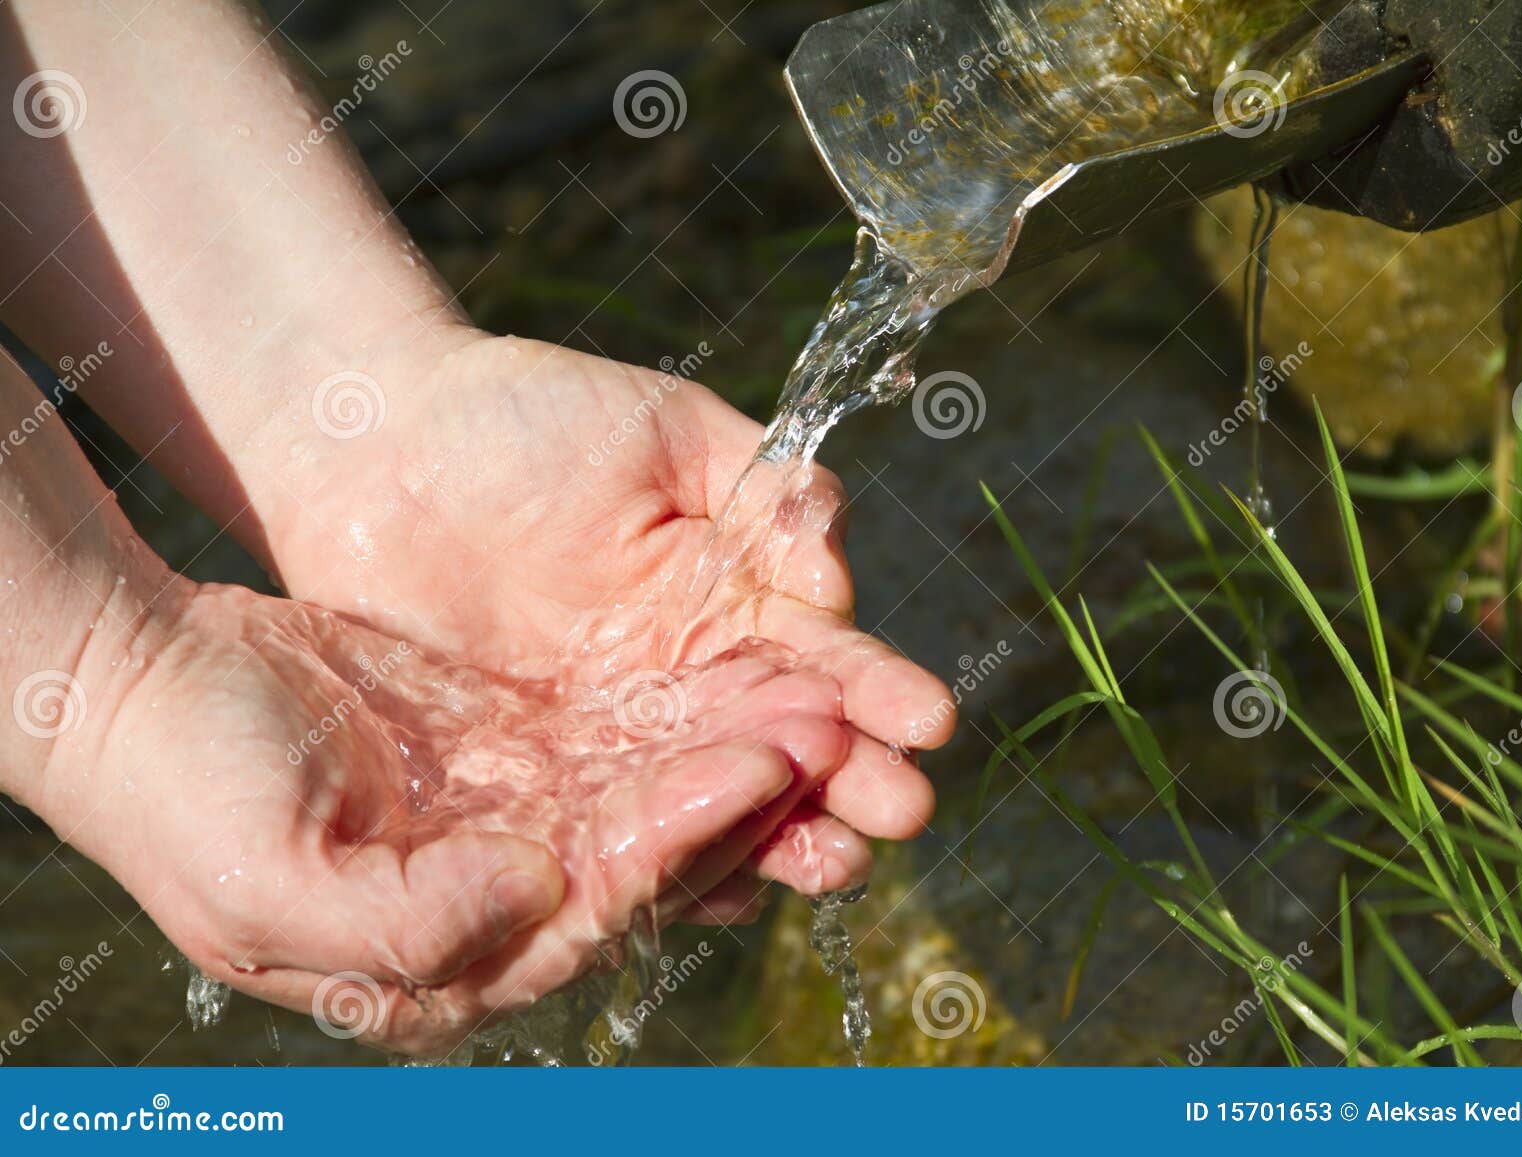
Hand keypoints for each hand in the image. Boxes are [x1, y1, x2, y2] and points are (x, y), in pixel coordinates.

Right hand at [50, 572, 858, 1055]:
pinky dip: (690, 700)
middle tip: (833, 731)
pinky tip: (755, 659)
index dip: (682, 844)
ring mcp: (518, 810)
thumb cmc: (184, 796)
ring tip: (825, 691)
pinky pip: (625, 722)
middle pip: (653, 850)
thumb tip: (539, 894)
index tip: (755, 771)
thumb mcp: (269, 884)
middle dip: (746, 797)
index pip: (599, 911)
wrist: (144, 683)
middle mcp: (505, 893)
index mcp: (454, 957)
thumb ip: (408, 925)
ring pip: (656, 782)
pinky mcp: (520, 737)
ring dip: (738, 742)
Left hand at [260, 330, 950, 889]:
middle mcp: (681, 679)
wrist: (374, 446)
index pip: (817, 655)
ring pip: (708, 796)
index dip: (875, 689)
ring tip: (835, 863)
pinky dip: (668, 861)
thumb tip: (833, 585)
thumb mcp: (666, 430)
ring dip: (775, 834)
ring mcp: (611, 735)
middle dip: (847, 779)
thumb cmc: (524, 414)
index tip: (928, 723)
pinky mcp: (535, 776)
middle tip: (903, 812)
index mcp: (724, 596)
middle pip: (779, 743)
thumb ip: (764, 492)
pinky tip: (722, 892)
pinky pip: (610, 827)